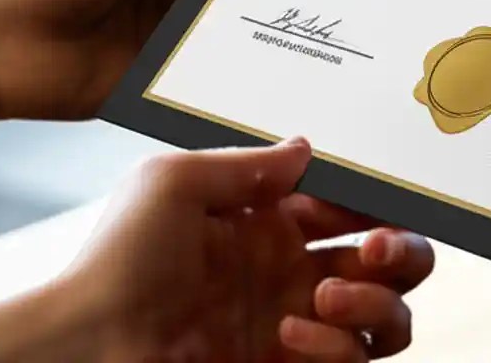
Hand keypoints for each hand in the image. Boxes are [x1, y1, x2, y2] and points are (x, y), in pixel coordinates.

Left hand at [67, 138, 433, 361]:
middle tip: (376, 249)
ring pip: (393, 317)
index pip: (356, 205)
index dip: (366, 199)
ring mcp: (302, 326)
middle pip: (400, 259)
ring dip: (377, 303)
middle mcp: (298, 273)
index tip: (334, 204)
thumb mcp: (173, 183)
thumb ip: (248, 164)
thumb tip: (306, 147)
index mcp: (275, 222)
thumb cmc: (116, 260)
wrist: (86, 345)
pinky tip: (287, 334)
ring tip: (326, 298)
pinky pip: (357, 362)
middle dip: (404, 250)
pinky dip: (336, 347)